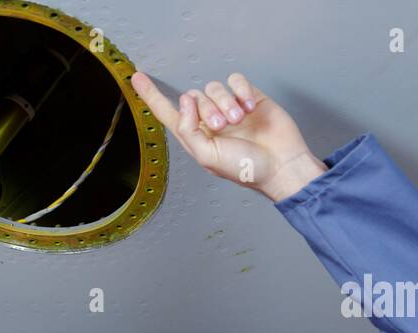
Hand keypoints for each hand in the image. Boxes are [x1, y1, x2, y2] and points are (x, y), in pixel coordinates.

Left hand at [130, 71, 326, 202]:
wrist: (281, 164)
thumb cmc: (245, 168)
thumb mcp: (208, 157)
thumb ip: (189, 130)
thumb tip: (185, 101)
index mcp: (195, 137)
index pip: (168, 113)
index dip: (152, 96)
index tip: (137, 79)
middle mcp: (209, 121)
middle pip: (193, 96)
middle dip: (206, 109)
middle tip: (223, 125)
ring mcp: (228, 108)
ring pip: (214, 87)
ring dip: (225, 102)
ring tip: (238, 120)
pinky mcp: (248, 97)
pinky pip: (235, 80)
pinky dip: (240, 91)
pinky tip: (249, 108)